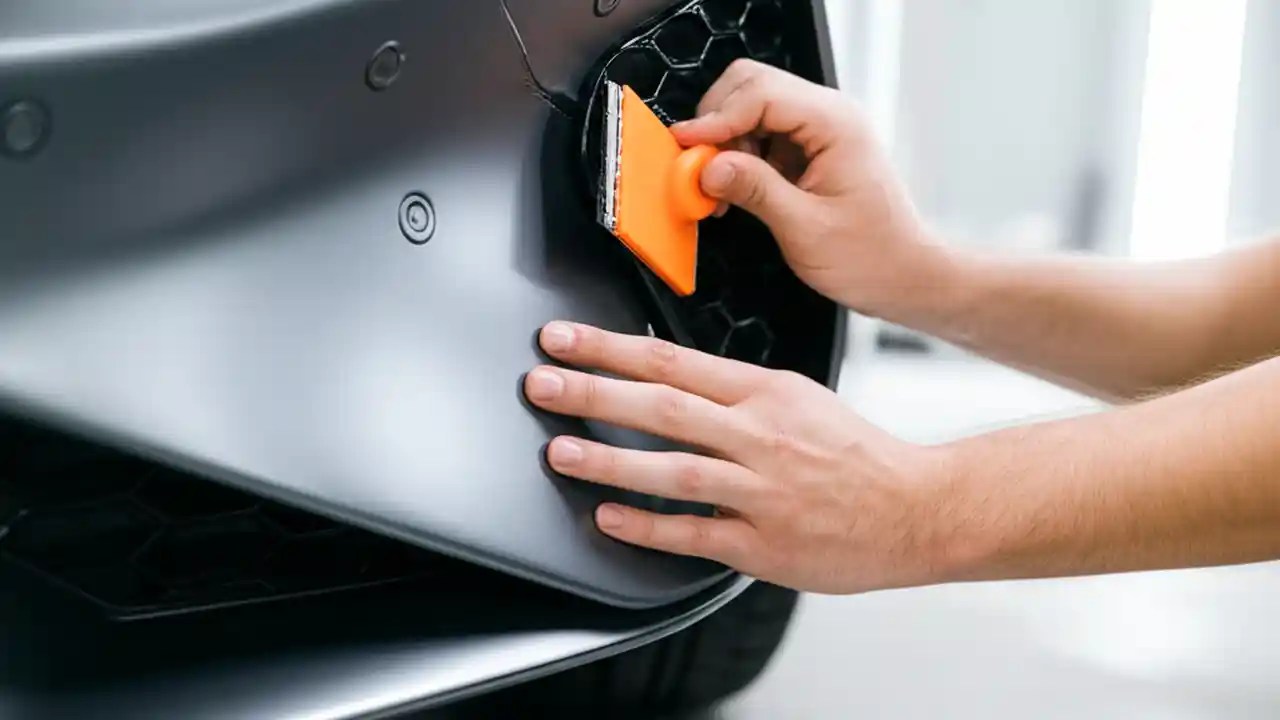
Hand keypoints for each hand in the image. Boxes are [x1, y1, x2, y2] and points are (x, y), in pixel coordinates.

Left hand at [524, 321, 956, 593]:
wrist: (917, 508)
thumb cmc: (855, 452)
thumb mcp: (797, 396)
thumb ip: (733, 390)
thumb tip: (666, 376)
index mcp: (764, 393)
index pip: (672, 359)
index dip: (610, 348)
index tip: (563, 339)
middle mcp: (759, 436)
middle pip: (663, 406)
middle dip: (594, 392)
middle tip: (541, 384)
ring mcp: (760, 491)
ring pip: (672, 470)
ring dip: (610, 460)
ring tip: (561, 452)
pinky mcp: (763, 544)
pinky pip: (694, 534)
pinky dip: (647, 527)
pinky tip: (609, 518)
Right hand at [672, 60, 949, 319]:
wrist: (904, 275)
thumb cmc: (871, 256)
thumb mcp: (805, 229)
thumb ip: (755, 191)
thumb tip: (709, 168)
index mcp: (835, 124)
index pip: (761, 93)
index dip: (716, 117)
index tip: (685, 145)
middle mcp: (828, 116)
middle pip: (752, 86)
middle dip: (717, 122)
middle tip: (699, 167)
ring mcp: (818, 130)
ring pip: (750, 108)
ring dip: (725, 143)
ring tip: (718, 189)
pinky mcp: (808, 148)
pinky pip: (759, 134)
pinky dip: (737, 157)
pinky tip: (734, 191)